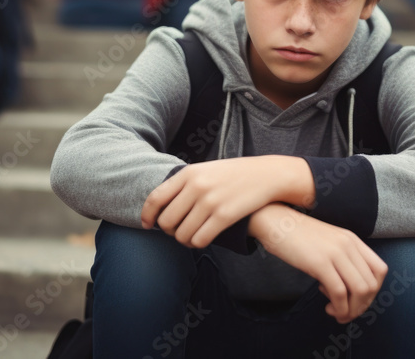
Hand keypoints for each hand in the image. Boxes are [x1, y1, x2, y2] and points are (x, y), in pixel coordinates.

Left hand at [141, 155, 313, 248]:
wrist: (267, 175)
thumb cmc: (234, 174)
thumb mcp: (206, 170)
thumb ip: (185, 183)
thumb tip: (161, 206)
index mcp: (188, 173)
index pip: (156, 198)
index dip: (147, 216)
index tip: (147, 225)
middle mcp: (196, 186)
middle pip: (167, 220)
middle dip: (169, 232)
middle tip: (177, 232)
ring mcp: (210, 201)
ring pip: (182, 234)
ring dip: (184, 240)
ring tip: (191, 238)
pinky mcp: (224, 216)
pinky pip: (200, 239)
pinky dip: (198, 244)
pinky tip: (202, 240)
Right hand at [248, 204, 387, 323]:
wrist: (275, 221)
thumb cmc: (297, 236)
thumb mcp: (328, 242)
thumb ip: (342, 259)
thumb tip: (348, 288)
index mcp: (353, 240)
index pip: (380, 271)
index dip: (373, 291)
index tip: (358, 300)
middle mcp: (349, 245)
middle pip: (372, 284)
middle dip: (362, 306)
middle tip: (346, 311)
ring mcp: (336, 253)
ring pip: (360, 291)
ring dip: (352, 310)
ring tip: (337, 312)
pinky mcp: (320, 262)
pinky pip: (340, 293)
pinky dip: (339, 308)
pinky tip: (329, 307)